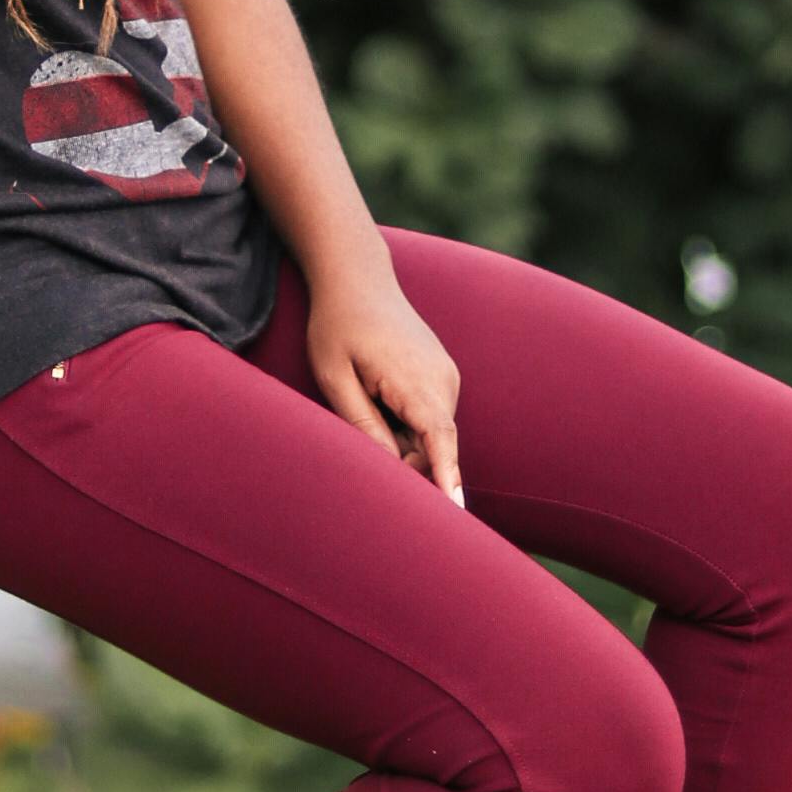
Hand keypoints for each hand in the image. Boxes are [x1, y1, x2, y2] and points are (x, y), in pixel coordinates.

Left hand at [306, 270, 463, 501]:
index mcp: (416, 380)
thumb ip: (363, 425)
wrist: (357, 279)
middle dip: (405, 463)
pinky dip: (407, 426)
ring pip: (431, 434)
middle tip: (360, 452)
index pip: (440, 440)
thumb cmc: (339, 326)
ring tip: (364, 404)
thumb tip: (389, 469)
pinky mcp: (441, 376)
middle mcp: (443, 379)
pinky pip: (430, 417)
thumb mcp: (335, 378)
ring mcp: (446, 376)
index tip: (456, 512)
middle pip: (433, 445)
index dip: (446, 478)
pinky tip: (377, 399)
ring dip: (403, 442)